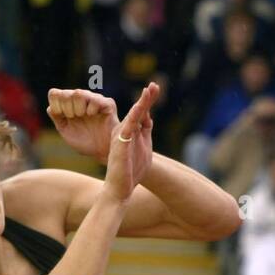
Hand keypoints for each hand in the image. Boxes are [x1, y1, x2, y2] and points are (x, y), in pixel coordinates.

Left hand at [46, 88, 118, 161]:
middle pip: (65, 94)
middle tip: (75, 119)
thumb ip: (57, 118)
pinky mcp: (107, 102)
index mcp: (69, 103)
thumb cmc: (84, 141)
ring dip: (78, 109)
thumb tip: (51, 107)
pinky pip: (94, 100)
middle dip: (67, 110)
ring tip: (85, 117)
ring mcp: (94, 98)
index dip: (55, 106)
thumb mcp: (65, 131)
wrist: (102, 151)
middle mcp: (81, 98)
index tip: (63, 117)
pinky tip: (96, 117)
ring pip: (78, 93)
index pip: (54, 93)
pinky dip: (92, 111)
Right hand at [101, 83, 158, 202]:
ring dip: (143, 102)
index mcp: (129, 133)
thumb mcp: (143, 149)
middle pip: (137, 111)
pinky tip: (142, 104)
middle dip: (147, 97)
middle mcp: (123, 131)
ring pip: (134, 115)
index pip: (141, 114)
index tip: (155, 88)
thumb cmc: (130, 172)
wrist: (119, 189)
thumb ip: (145, 133)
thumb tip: (149, 119)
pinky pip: (130, 124)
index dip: (148, 101)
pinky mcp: (121, 142)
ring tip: (150, 89)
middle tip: (155, 85)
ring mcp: (121, 136)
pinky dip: (136, 113)